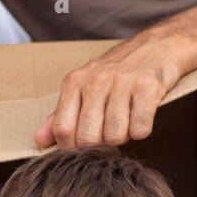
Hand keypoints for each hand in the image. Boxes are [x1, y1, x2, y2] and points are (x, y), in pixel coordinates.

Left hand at [34, 35, 186, 147]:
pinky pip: (140, 129)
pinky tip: (141, 117)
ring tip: (126, 122)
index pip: (63, 128)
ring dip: (122, 137)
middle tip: (108, 134)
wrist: (156, 48)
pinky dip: (141, 131)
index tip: (82, 148)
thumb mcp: (83, 89)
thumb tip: (39, 141)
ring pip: (115, 136)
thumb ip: (60, 116)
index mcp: (75, 82)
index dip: (71, 147)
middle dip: (99, 146)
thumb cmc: (116, 74)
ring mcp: (122, 82)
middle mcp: (96, 80)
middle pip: (88, 137)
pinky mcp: (148, 87)